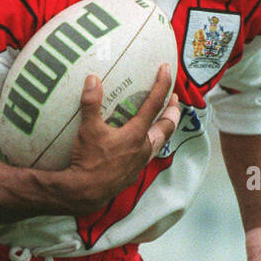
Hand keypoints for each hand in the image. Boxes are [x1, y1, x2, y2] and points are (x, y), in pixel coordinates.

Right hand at [58, 66, 179, 213]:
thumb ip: (91, 103)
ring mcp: (140, 162)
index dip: (162, 85)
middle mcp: (143, 148)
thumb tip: (93, 79)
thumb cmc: (88, 160)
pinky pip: (148, 155)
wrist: (86, 192)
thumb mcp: (87, 129)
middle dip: (172, 111)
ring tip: (164, 122)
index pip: (154, 104)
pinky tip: (141, 145)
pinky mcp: (133, 173)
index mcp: (136, 134)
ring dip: (164, 130)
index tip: (166, 69)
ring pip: (160, 143)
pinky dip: (150, 145)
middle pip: (167, 127)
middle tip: (174, 99)